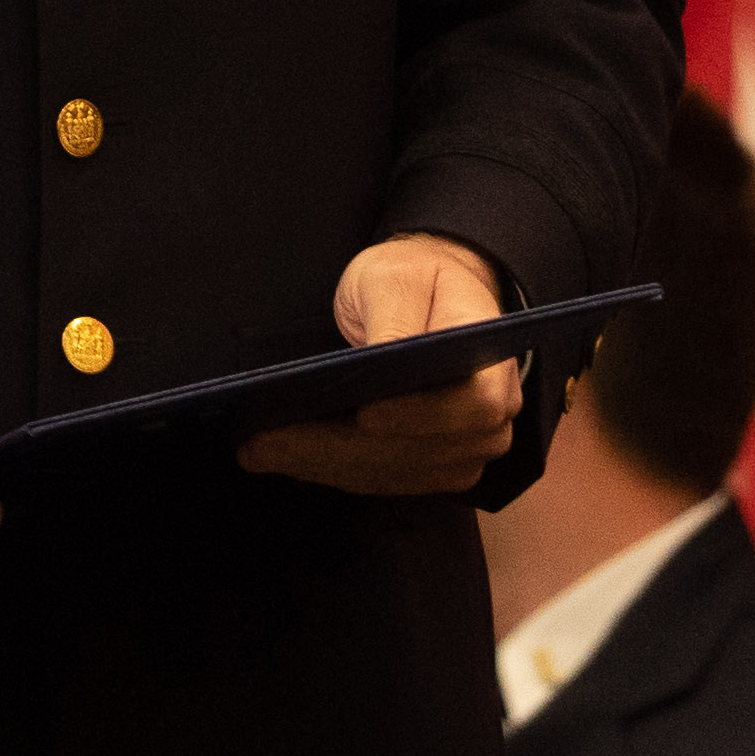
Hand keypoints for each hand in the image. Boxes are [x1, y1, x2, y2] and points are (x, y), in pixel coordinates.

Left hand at [235, 233, 521, 495]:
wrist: (425, 296)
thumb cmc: (413, 278)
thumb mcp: (396, 277)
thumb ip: (394, 317)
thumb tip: (382, 359)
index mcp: (492, 358)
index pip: (475, 403)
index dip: (422, 417)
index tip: (365, 416)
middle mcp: (493, 412)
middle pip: (425, 450)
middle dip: (341, 449)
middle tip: (268, 442)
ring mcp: (466, 446)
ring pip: (397, 472)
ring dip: (326, 466)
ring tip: (261, 450)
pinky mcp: (434, 465)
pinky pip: (384, 478)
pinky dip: (331, 470)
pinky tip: (284, 457)